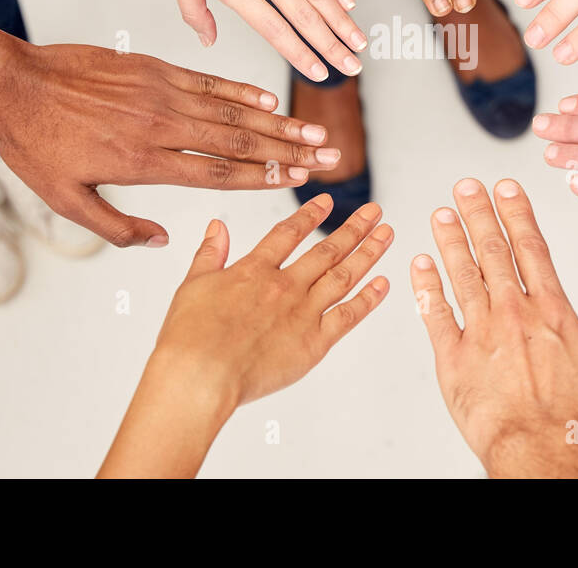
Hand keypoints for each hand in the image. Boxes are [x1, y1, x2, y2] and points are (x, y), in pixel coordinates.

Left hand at [0, 42, 342, 246]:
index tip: (298, 181)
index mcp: (142, 162)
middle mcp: (160, 125)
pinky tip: (268, 100)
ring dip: (276, 121)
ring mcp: (160, 93)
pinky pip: (207, 81)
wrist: (13, 83)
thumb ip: (117, 227)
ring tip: (312, 129)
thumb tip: (161, 242)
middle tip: (326, 156)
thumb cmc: (36, 145)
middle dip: (288, 151)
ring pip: (230, 110)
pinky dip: (240, 91)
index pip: (217, 173)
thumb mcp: (67, 201)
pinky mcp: (154, 69)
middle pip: (238, 142)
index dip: (263, 178)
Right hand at [98, 195, 392, 476]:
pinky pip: (349, 315)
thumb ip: (210, 253)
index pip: (290, 233)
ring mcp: (303, 312)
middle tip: (375, 211)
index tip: (329, 202)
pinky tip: (383, 283)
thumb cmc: (190, 338)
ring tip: (386, 234)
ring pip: (344, 276)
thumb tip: (217, 226)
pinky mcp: (314, 342)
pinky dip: (368, 299)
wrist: (200, 376)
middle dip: (354, 228)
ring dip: (368, 253)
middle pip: (327, 250)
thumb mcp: (193, 285)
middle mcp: (285, 285)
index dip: (311, 215)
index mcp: (255, 270)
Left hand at [156, 0, 367, 80]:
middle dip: (332, 45)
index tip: (319, 74)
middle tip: (353, 67)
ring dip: (341, 20)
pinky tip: (349, 4)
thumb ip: (193, 10)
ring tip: (359, 42)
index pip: (273, 28)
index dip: (299, 54)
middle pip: (304, 14)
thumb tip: (208, 42)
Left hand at [410, 178, 577, 477]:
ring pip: (462, 275)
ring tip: (441, 213)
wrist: (543, 454)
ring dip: (451, 240)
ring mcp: (480, 334)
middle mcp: (513, 314)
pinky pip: (435, 314)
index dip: (517, 213)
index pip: (532, 248)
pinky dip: (426, 286)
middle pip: (493, 252)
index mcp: (551, 312)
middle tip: (465, 186)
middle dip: (478, 214)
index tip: (506, 188)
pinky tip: (420, 263)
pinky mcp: (453, 359)